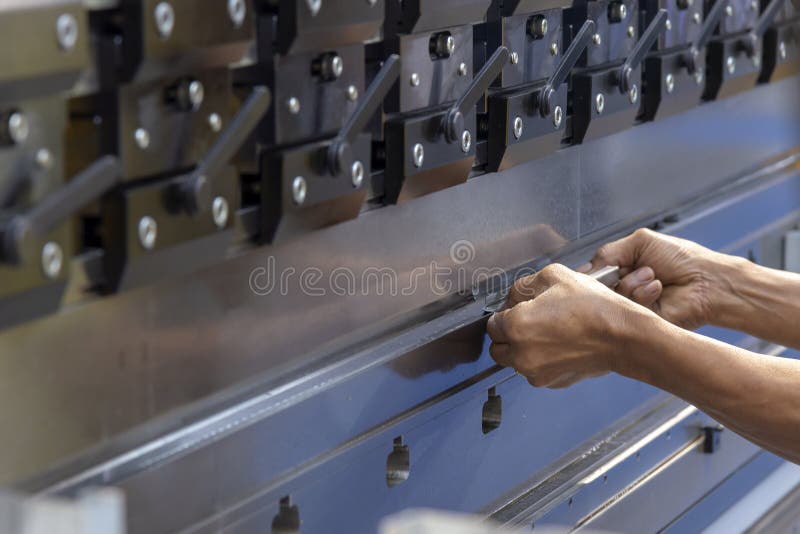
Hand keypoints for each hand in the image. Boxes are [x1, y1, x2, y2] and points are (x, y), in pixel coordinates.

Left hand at [487, 264, 647, 387]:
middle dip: (508, 335)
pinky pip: (535, 372)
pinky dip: (541, 361)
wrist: (622, 336)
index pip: (492, 323)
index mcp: (516, 326)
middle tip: (528, 322)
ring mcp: (536, 372)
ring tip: (548, 333)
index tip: (517, 310)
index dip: (505, 313)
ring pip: (515, 362)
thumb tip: (513, 296)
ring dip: (523, 350)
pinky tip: (560, 346)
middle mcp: (521, 354)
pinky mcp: (551, 382)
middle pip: (498, 347)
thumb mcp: (554, 276)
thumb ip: (523, 286)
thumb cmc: (593, 307)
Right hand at [579, 228, 735, 329]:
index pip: (592, 275)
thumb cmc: (682, 258)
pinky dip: (641, 294)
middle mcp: (623, 289)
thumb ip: (607, 253)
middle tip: (631, 268)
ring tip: (652, 275)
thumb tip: (584, 270)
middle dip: (614, 275)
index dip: (592, 274)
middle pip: (596, 289)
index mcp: (621, 270)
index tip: (598, 270)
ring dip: (631, 283)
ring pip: (611, 299)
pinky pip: (626, 309)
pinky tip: (657, 288)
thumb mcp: (640, 242)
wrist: (707, 280)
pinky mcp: (639, 321)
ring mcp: (630, 306)